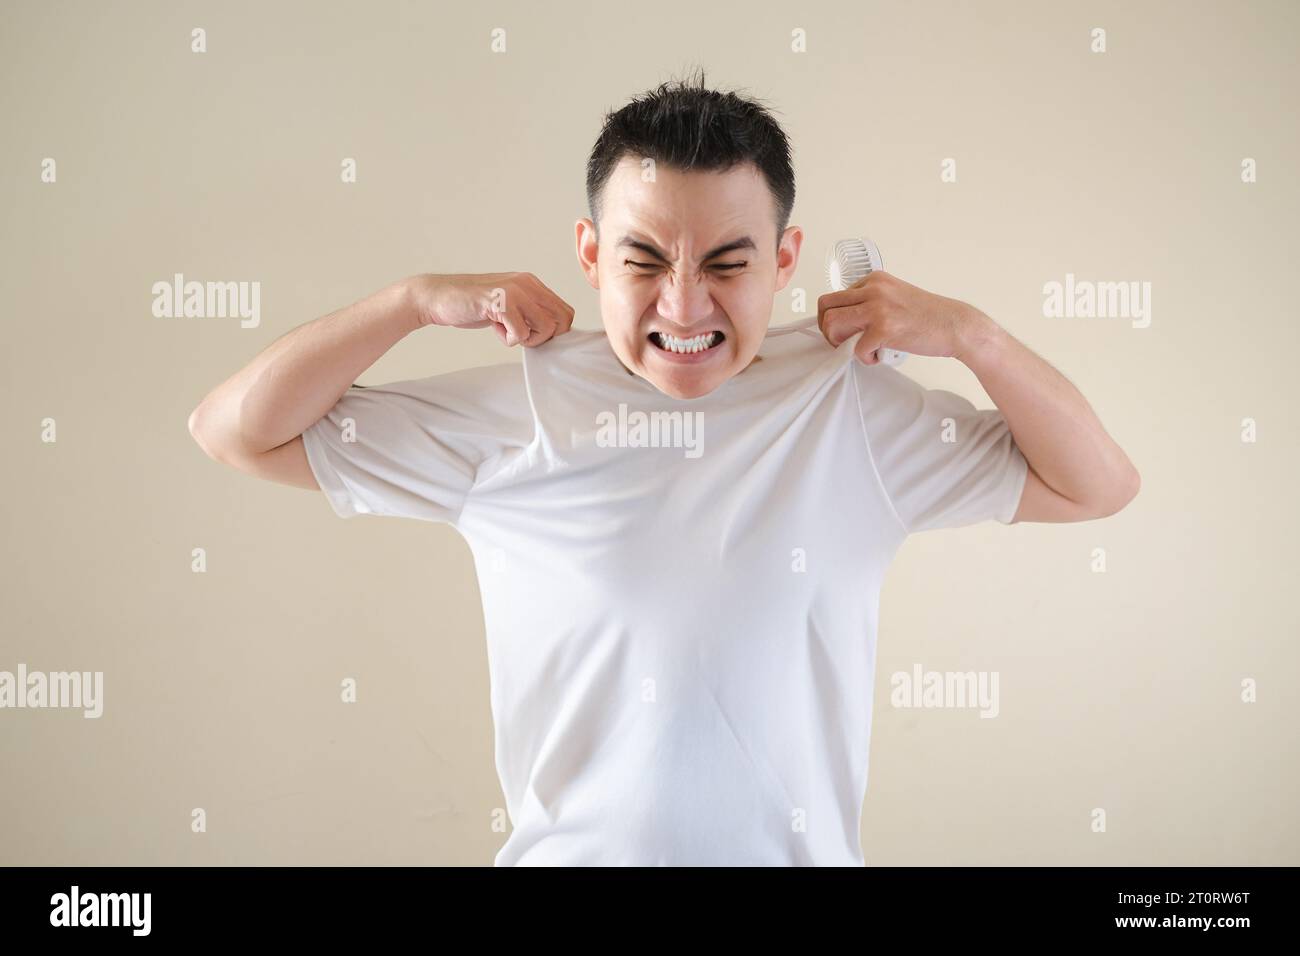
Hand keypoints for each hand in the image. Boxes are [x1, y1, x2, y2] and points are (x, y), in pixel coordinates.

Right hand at [410, 273, 574, 346]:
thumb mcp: (509, 304)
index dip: (554, 331)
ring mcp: (514, 290)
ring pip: (546, 327)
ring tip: (505, 331)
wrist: (438, 297)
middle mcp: (527, 283)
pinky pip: (521, 333)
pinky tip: (493, 327)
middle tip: (520, 336)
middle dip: (544, 337)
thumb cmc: (472, 305)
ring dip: (527, 339)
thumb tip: (554, 333)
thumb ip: (530, 312)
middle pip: (561, 321)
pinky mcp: (500, 302)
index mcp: (532, 283)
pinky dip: (508, 339)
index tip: (531, 334)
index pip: (566, 312)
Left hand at [816, 270, 985, 364]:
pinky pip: (856, 349)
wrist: (955, 325)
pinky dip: (865, 359)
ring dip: (839, 343)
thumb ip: (871, 301)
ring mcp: (878, 308)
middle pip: (826, 307)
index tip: (843, 331)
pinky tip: (878, 357)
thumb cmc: (928, 316)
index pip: (834, 297)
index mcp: (874, 279)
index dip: (832, 318)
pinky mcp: (884, 329)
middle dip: (828, 330)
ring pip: (832, 324)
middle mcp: (873, 289)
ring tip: (858, 349)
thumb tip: (846, 319)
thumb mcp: (895, 296)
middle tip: (842, 343)